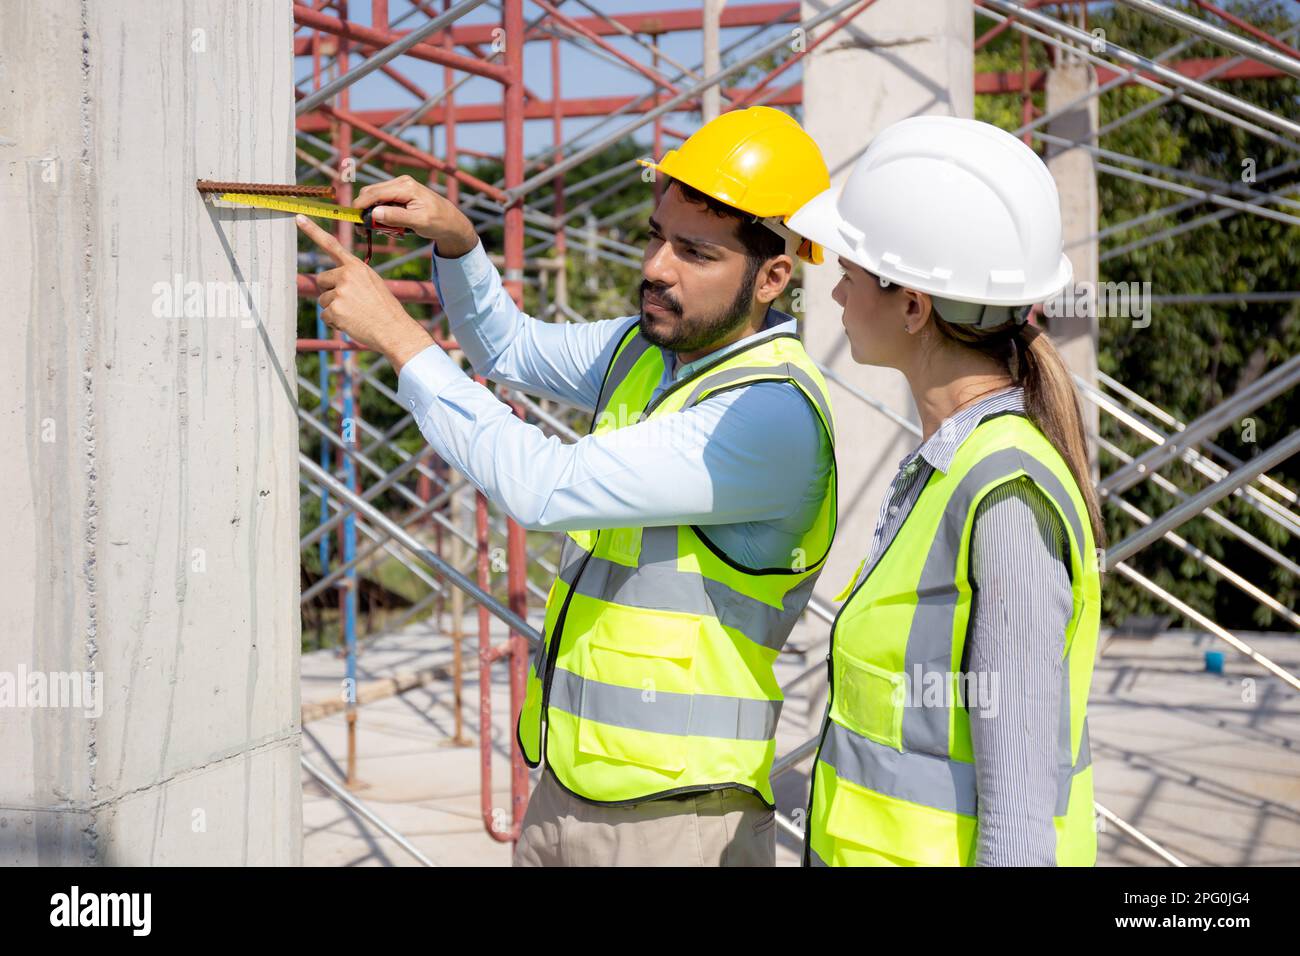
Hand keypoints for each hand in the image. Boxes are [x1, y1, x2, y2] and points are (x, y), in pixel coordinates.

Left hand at [296, 215, 434, 371]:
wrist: (393, 329)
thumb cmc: (385, 308)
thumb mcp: (372, 283)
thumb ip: (351, 277)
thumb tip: (329, 283)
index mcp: (356, 266)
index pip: (331, 245)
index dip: (313, 231)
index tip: (298, 218)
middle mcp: (346, 276)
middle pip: (322, 280)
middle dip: (330, 291)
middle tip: (351, 302)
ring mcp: (340, 293)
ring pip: (323, 300)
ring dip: (335, 309)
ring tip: (356, 314)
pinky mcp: (335, 310)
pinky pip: (326, 316)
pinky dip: (336, 322)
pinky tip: (352, 323)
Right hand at [354, 174, 478, 256]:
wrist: (451, 221)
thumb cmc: (438, 222)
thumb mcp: (418, 222)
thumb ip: (396, 217)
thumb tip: (374, 214)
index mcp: (406, 187)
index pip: (375, 193)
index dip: (361, 205)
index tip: (354, 220)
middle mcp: (401, 182)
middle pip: (371, 193)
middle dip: (365, 211)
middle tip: (363, 231)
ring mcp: (400, 186)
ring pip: (375, 198)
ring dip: (375, 215)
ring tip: (385, 231)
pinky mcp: (400, 193)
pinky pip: (383, 201)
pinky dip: (382, 214)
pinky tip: (391, 226)